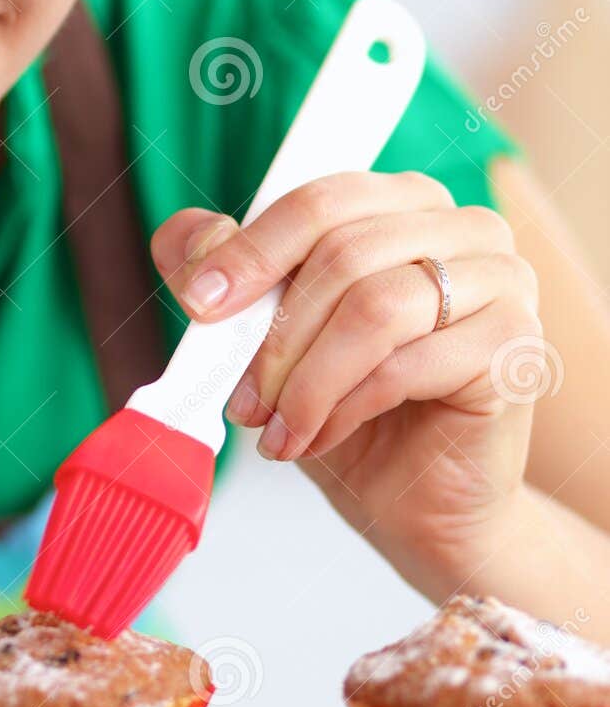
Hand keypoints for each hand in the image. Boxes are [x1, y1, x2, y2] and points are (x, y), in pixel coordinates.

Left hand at [150, 172, 542, 599]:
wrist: (418, 505)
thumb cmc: (351, 413)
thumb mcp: (272, 341)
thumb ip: (231, 278)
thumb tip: (189, 240)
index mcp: (407, 205)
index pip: (323, 201)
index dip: (252, 249)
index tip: (199, 304)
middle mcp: (466, 230)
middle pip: (344, 251)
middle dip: (274, 336)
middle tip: (240, 399)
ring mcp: (504, 283)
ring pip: (374, 307)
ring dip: (306, 380)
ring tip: (277, 429)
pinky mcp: (517, 349)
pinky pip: (407, 364)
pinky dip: (344, 407)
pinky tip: (320, 437)